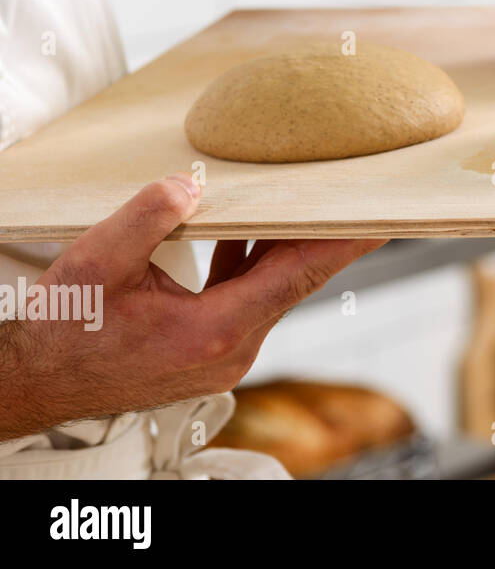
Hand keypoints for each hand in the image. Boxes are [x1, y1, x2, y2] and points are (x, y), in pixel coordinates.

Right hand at [0, 175, 383, 439]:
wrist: (37, 383)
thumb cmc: (65, 328)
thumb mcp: (96, 264)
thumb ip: (146, 219)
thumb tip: (190, 186)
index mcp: (213, 331)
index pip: (297, 277)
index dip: (344, 244)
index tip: (382, 219)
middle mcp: (232, 350)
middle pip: (294, 281)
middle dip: (328, 237)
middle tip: (362, 196)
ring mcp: (225, 355)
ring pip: (272, 290)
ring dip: (286, 247)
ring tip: (313, 202)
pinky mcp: (212, 351)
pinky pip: (248, 298)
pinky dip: (253, 263)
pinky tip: (249, 231)